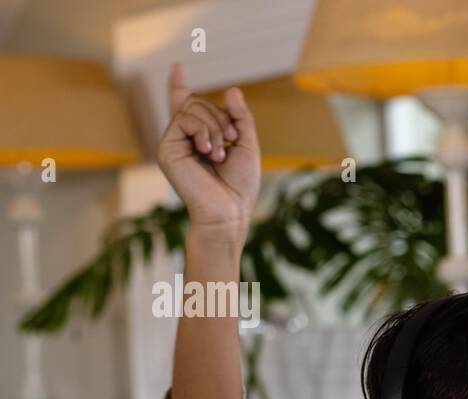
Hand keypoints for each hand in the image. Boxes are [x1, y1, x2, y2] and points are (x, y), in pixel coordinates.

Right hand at [156, 62, 260, 243]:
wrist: (228, 211)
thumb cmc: (239, 186)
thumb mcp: (247, 146)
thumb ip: (240, 118)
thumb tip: (232, 90)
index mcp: (201, 138)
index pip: (187, 106)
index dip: (180, 85)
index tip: (177, 66)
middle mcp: (184, 139)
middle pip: (198, 103)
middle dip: (220, 117)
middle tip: (231, 141)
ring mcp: (173, 143)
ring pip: (192, 108)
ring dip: (214, 127)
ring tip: (220, 153)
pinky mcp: (166, 149)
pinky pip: (183, 119)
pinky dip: (203, 131)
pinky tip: (209, 151)